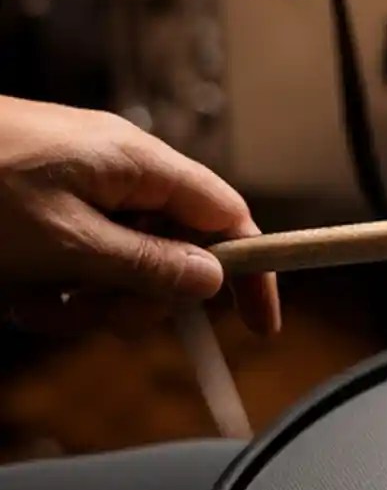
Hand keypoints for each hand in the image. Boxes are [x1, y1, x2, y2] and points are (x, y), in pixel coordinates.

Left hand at [0, 96, 279, 335]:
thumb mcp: (63, 244)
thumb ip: (147, 265)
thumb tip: (213, 278)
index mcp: (137, 164)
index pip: (227, 217)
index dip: (251, 271)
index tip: (260, 325)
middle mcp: (119, 170)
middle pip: (175, 249)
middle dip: (140, 297)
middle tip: (94, 316)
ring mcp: (82, 187)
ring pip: (125, 263)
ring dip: (89, 299)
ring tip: (35, 303)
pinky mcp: (48, 203)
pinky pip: (81, 258)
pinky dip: (55, 287)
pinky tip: (16, 293)